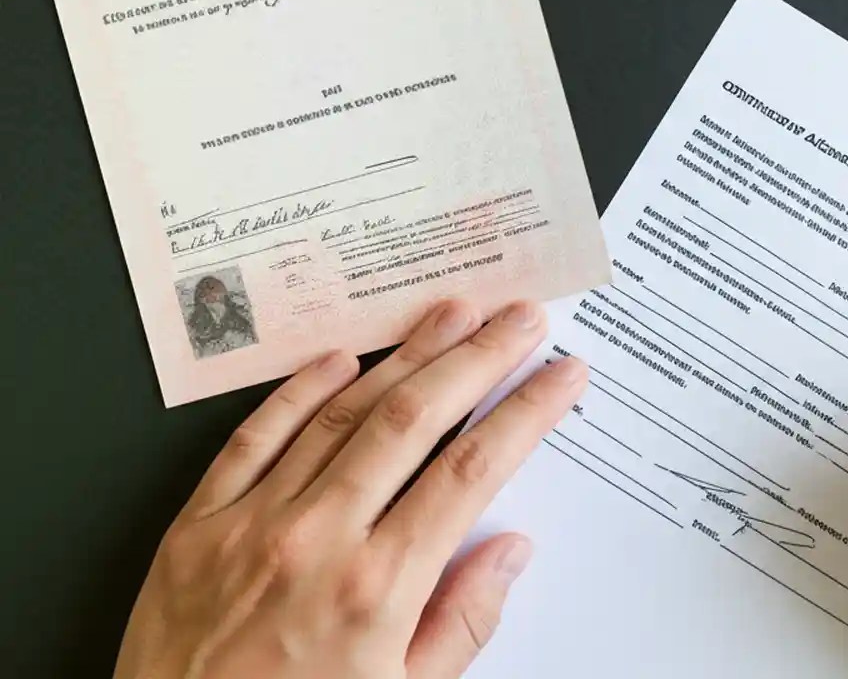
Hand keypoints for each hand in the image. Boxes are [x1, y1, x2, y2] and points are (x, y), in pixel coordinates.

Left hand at [115, 299, 585, 678]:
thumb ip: (461, 623)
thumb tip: (507, 550)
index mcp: (379, 588)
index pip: (473, 472)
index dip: (526, 412)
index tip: (559, 375)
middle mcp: (318, 540)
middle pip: (414, 420)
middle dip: (477, 358)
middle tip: (517, 318)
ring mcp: (251, 524)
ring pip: (342, 415)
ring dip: (404, 357)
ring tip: (449, 314)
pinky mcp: (197, 526)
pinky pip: (253, 438)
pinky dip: (296, 393)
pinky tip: (336, 359)